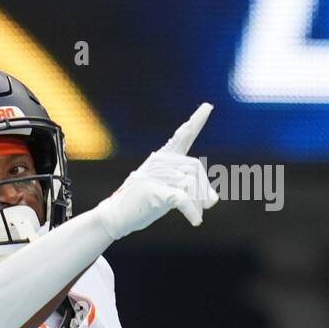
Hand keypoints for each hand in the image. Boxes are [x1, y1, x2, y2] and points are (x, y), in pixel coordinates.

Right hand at [96, 104, 218, 240]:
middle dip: (204, 188)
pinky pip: (183, 199)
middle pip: (194, 168)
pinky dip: (192, 211)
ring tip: (197, 215)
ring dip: (199, 202)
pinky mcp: (154, 190)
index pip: (182, 137)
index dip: (196, 122)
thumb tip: (214, 200)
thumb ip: (190, 191)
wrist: (114, 217)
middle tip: (207, 205)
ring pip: (191, 184)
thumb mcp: (168, 193)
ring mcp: (155, 175)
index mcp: (162, 159)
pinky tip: (196, 221)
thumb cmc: (142, 204)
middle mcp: (158, 162)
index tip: (208, 106)